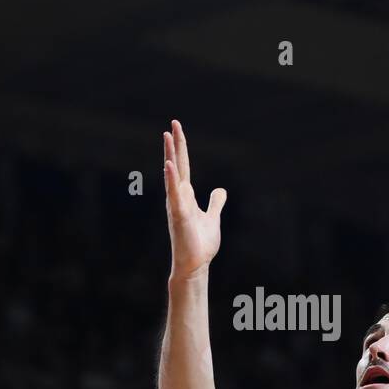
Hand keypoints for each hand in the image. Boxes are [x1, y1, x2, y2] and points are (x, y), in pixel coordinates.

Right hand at [163, 119, 225, 279]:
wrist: (195, 264)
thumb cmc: (200, 243)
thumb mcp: (212, 218)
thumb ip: (215, 203)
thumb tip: (220, 190)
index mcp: (185, 195)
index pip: (183, 166)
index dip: (180, 147)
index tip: (176, 129)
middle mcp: (178, 196)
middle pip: (177, 165)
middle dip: (175, 145)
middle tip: (173, 124)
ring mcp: (177, 205)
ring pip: (173, 176)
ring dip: (170, 155)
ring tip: (167, 137)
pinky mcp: (178, 216)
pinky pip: (174, 194)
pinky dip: (171, 180)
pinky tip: (169, 165)